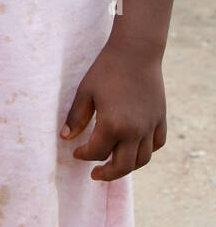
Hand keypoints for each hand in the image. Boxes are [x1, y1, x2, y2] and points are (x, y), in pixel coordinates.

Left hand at [62, 42, 166, 180]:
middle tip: (95, 174)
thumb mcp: (85, 92)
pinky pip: (156, 144)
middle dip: (107, 173)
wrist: (136, 52)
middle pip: (123, 166)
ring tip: (114, 165)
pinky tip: (135, 149)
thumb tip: (66, 138)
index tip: (76, 152)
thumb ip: (76, 118)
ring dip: (127, 167)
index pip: (97, 152)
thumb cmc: (106, 69)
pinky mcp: (160, 119)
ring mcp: (150, 126)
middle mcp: (134, 131)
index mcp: (113, 125)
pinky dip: (146, 151)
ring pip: (142, 160)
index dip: (84, 155)